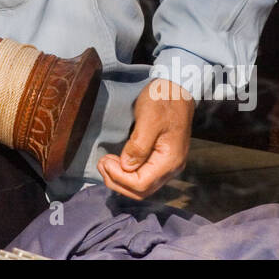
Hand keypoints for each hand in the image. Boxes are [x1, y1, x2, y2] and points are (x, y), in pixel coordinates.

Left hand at [97, 76, 196, 199]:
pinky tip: (117, 162)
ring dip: (120, 179)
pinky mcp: (161, 159)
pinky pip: (143, 176)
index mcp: (170, 160)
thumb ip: (138, 146)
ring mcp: (167, 165)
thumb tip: (126, 167)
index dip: (119, 178)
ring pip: (142, 186)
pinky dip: (127, 174)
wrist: (177, 88)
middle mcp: (171, 168)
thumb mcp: (148, 119)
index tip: (104, 160)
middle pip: (141, 190)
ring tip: (106, 163)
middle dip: (117, 181)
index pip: (141, 184)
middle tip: (102, 163)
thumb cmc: (163, 100)